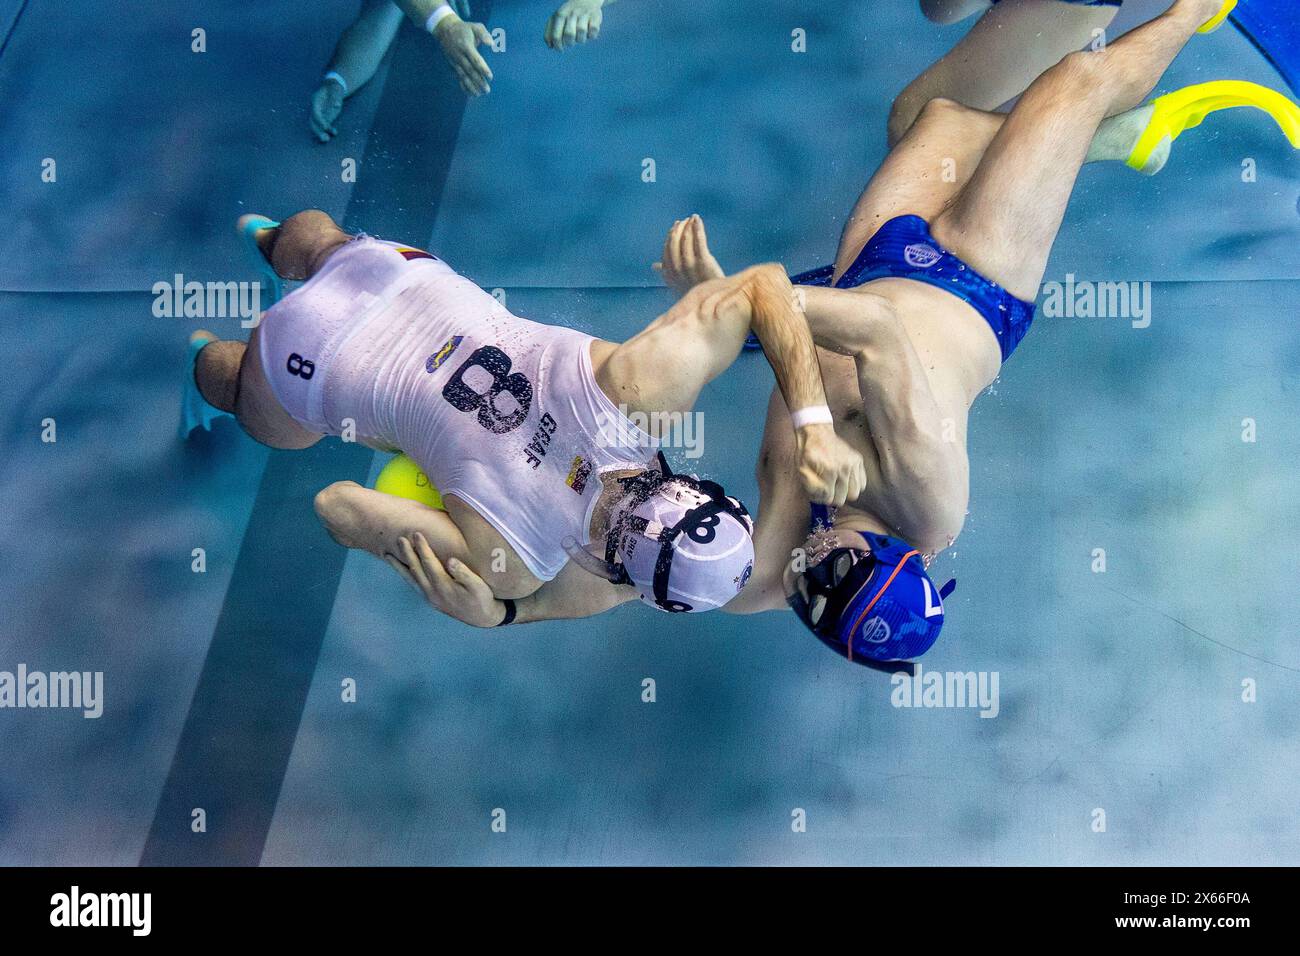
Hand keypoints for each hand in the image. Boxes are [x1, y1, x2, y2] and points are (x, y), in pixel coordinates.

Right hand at [310, 80, 344, 142]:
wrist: (333, 88)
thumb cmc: (334, 88)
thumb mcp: (335, 89)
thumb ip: (336, 97)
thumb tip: (337, 105)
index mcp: (316, 100)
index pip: (315, 113)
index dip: (319, 120)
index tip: (325, 127)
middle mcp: (316, 108)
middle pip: (313, 121)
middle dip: (317, 130)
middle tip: (324, 138)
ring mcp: (320, 113)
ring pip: (317, 125)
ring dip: (321, 133)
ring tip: (326, 140)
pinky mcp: (326, 117)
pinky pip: (325, 125)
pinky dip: (329, 130)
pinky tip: (334, 133)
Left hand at [388, 533, 504, 626]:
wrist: (482, 618)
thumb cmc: (482, 598)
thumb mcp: (478, 586)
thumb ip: (464, 573)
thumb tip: (450, 561)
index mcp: (444, 587)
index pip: (429, 564)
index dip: (422, 548)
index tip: (416, 534)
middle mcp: (433, 593)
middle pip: (416, 570)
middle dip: (407, 553)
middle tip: (399, 538)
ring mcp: (430, 597)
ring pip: (410, 579)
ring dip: (399, 566)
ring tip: (387, 554)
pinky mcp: (430, 600)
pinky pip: (413, 585)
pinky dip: (405, 575)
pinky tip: (400, 568)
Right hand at [435, 18, 494, 95]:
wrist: (444, 30)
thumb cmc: (464, 29)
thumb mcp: (475, 26)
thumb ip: (484, 34)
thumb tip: (492, 44)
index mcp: (466, 46)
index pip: (475, 60)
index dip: (483, 69)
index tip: (490, 77)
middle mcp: (459, 55)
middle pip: (470, 71)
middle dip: (478, 81)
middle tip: (487, 90)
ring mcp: (454, 61)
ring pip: (463, 76)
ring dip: (471, 86)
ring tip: (479, 94)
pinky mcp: (452, 65)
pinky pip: (458, 77)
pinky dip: (463, 86)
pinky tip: (470, 94)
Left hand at [545, 0, 603, 49]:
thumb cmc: (568, 14)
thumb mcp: (556, 18)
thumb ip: (549, 32)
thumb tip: (550, 46)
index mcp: (560, 15)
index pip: (556, 35)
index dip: (558, 46)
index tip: (560, 49)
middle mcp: (571, 13)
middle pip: (569, 35)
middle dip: (570, 43)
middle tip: (571, 42)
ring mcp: (584, 14)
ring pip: (581, 32)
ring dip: (581, 39)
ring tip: (580, 36)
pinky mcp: (595, 16)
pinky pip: (593, 31)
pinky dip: (591, 35)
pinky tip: (589, 33)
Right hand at [655, 214, 724, 295]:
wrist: (716, 303)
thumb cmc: (697, 292)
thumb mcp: (678, 284)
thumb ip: (666, 273)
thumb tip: (654, 266)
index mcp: (669, 274)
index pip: (666, 250)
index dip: (670, 236)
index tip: (676, 226)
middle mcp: (677, 270)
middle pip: (674, 244)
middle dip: (678, 230)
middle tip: (684, 221)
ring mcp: (690, 266)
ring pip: (686, 240)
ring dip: (688, 227)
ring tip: (692, 219)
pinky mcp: (704, 262)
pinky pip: (699, 241)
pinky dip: (697, 227)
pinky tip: (697, 219)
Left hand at [795, 424, 865, 506]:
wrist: (817, 433)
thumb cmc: (808, 453)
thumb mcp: (802, 470)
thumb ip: (811, 486)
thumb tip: (823, 497)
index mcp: (829, 471)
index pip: (830, 499)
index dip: (822, 499)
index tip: (819, 493)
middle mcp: (844, 468)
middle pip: (843, 499)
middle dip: (833, 497)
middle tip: (828, 489)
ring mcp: (853, 464)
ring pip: (855, 493)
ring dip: (845, 492)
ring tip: (837, 485)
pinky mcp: (859, 460)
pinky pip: (862, 483)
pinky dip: (854, 485)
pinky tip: (845, 480)